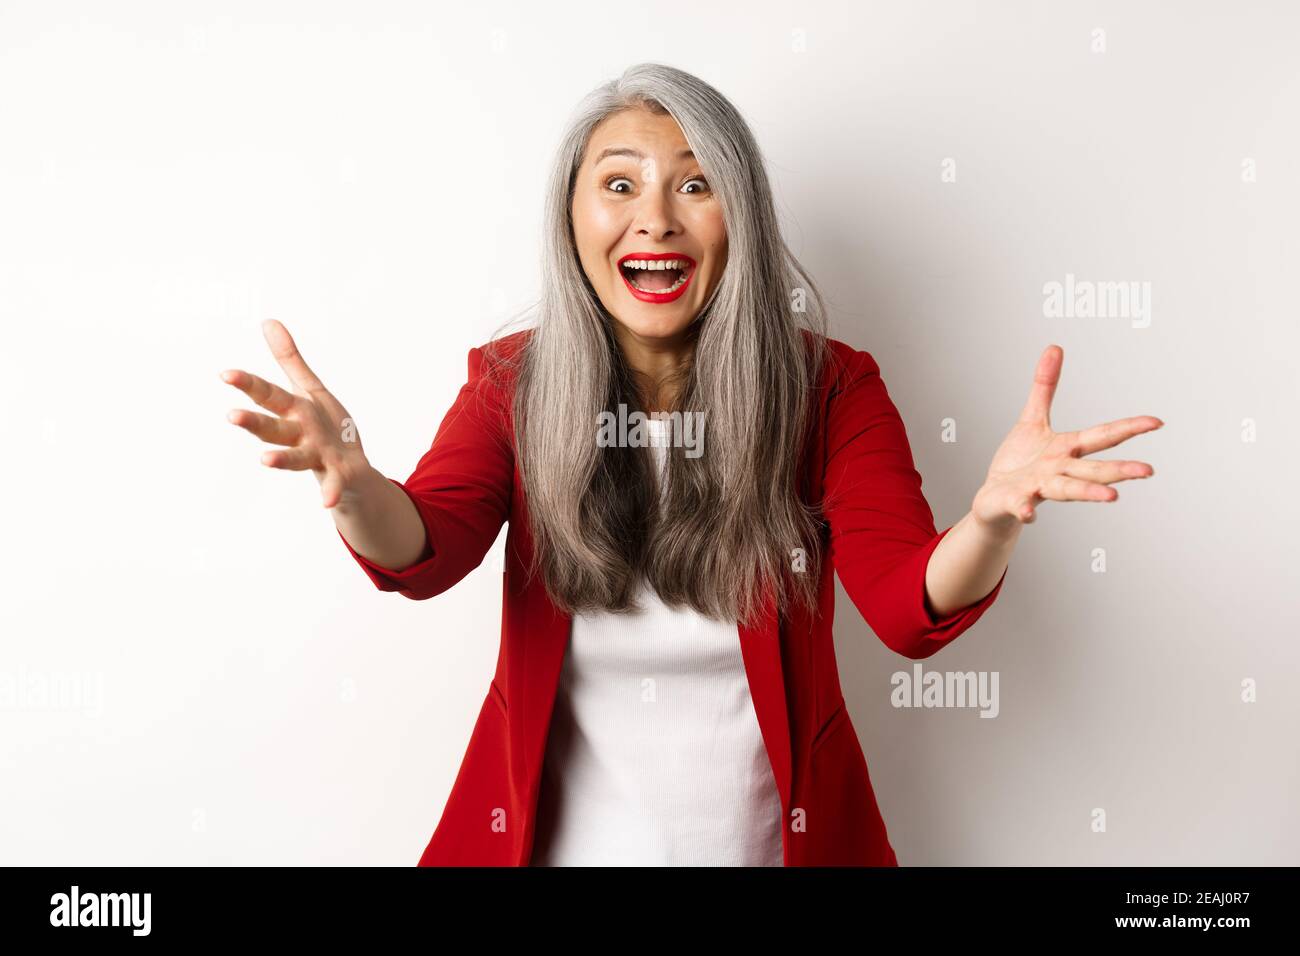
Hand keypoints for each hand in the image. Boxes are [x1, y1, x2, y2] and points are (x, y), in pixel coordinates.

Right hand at [220, 319, 369, 508]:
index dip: (248, 384)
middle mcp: (298, 436)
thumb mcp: (309, 389)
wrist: (350, 470)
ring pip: (296, 457)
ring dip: (280, 459)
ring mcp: (316, 456)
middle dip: (252, 422)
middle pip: (272, 427)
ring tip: (265, 460)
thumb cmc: (325, 426)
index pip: (267, 395)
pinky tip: (326, 502)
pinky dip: (330, 492)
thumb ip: (289, 359)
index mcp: (293, 411)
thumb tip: (269, 321)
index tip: (226, 374)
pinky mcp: (338, 474)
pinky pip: (333, 484)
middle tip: (231, 416)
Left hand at [971, 345, 1162, 530]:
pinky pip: (1020, 506)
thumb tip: (1055, 348)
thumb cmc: (1019, 462)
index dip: (1129, 428)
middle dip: (1120, 469)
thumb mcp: (1032, 419)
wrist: (994, 499)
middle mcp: (1058, 470)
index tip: (1157, 422)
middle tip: (1147, 470)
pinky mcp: (1015, 501)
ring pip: (1066, 489)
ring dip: (1087, 492)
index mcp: (1066, 449)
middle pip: (1093, 469)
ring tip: (1111, 497)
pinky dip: (1026, 510)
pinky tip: (1030, 514)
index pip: (1102, 436)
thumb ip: (1045, 387)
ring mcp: (1038, 487)